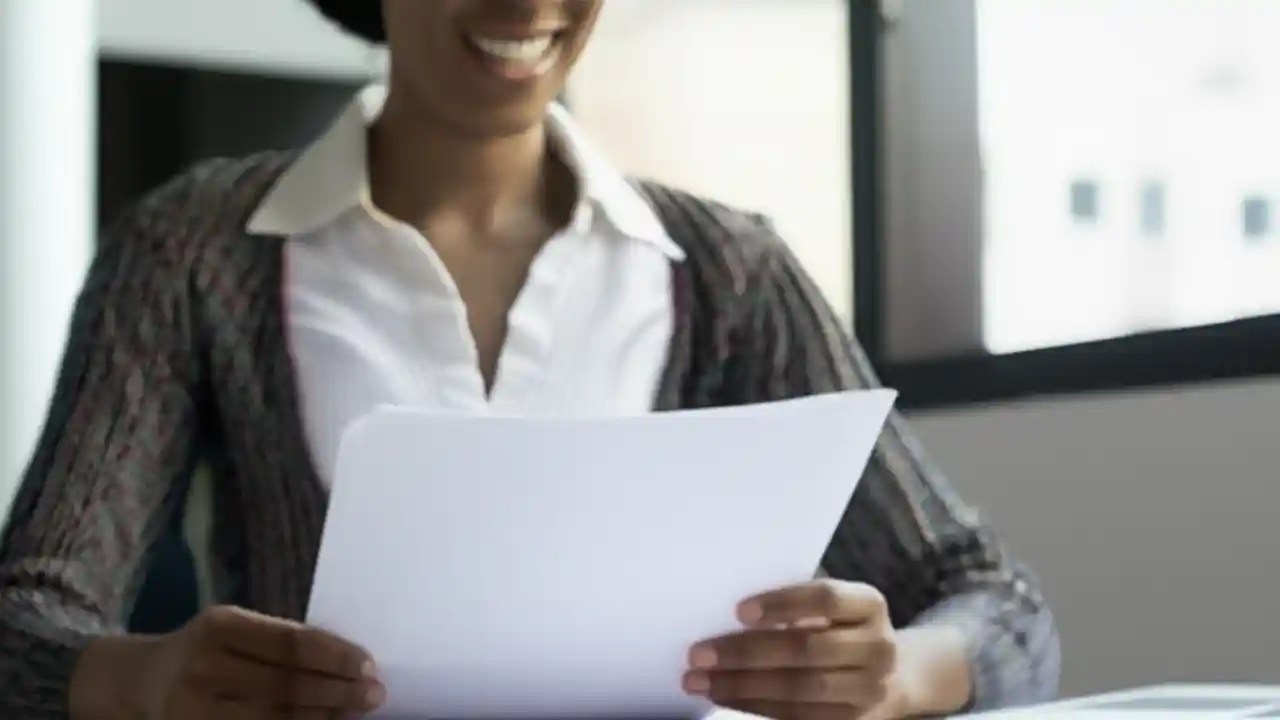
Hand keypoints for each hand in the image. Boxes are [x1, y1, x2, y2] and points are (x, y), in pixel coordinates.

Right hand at [137, 606, 384, 718]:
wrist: (144, 680)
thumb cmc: (209, 649)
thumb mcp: (236, 629)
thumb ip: (281, 641)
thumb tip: (348, 661)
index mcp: (220, 626)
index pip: (290, 643)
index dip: (334, 656)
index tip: (368, 665)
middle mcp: (204, 666)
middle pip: (285, 684)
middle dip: (337, 691)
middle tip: (375, 694)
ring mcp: (195, 708)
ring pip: (274, 718)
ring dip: (322, 716)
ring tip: (355, 711)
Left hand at [684, 581, 907, 719]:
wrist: (891, 677)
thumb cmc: (839, 628)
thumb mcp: (831, 607)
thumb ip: (793, 605)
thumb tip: (725, 613)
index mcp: (869, 604)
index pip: (825, 598)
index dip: (782, 603)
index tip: (738, 611)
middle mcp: (877, 647)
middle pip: (807, 648)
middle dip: (746, 652)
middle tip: (698, 653)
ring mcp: (869, 690)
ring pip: (800, 689)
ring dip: (742, 686)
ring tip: (699, 681)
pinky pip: (798, 715)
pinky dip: (755, 705)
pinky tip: (724, 696)